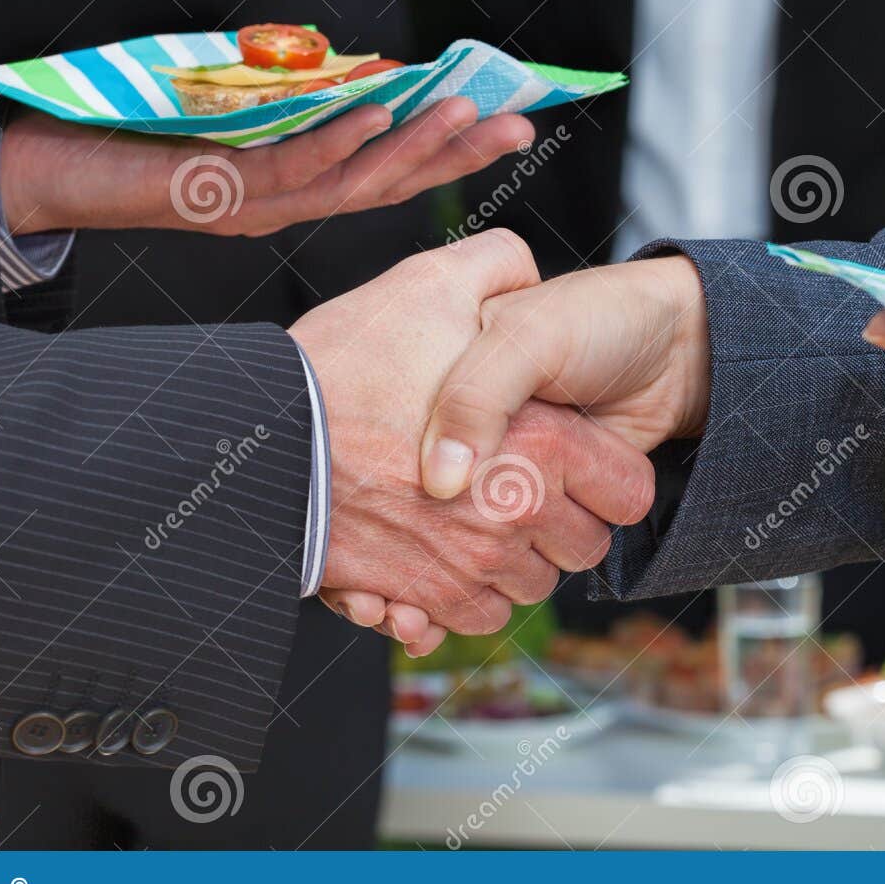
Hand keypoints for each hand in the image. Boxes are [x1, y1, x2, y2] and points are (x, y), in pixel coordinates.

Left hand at [0, 97, 532, 236]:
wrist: (53, 175)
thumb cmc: (137, 143)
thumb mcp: (231, 122)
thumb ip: (290, 111)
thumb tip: (354, 75)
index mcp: (297, 193)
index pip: (390, 175)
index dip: (453, 155)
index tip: (509, 124)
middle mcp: (288, 208)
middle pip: (391, 185)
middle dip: (459, 156)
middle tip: (520, 126)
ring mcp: (259, 206)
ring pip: (355, 182)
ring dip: (416, 147)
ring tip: (466, 111)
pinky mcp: (223, 191)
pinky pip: (295, 166)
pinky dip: (341, 139)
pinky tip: (378, 109)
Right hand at [289, 230, 654, 647]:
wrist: (258, 437)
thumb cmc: (344, 361)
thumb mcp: (431, 285)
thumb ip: (497, 267)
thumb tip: (527, 271)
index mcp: (541, 444)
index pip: (627, 491)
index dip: (608, 475)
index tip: (578, 458)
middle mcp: (514, 514)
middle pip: (583, 547)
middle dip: (563, 522)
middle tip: (522, 485)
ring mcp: (469, 564)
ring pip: (530, 585)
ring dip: (515, 561)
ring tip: (479, 517)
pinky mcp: (423, 599)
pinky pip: (477, 616)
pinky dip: (467, 597)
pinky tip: (446, 556)